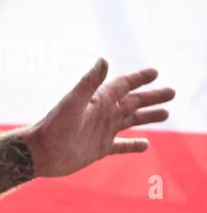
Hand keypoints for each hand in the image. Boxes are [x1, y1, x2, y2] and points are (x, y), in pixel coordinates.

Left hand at [21, 58, 173, 177]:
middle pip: (133, 102)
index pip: (124, 85)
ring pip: (131, 122)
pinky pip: (121, 146)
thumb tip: (103, 59)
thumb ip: (89, 82)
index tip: (155, 72)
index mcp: (99, 100)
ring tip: (165, 114)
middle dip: (152, 97)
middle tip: (172, 92)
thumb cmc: (54, 127)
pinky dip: (133, 145)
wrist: (40, 153)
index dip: (139, 78)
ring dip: (147, 117)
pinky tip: (145, 145)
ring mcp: (102, 131)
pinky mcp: (99, 149)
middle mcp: (103, 114)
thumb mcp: (73, 102)